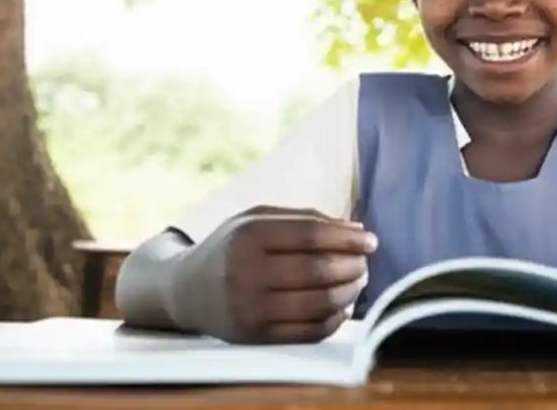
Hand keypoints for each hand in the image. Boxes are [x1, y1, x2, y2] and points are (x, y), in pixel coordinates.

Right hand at [166, 206, 377, 343]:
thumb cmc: (231, 248)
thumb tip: (356, 230)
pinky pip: (310, 332)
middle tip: (365, 263)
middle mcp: (246, 274)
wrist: (185, 291)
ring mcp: (251, 309)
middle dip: (353, 266)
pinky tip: (342, 306)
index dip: (347, 238)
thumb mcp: (256, 219)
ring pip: (319, 303)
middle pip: (319, 270)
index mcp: (248, 237)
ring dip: (350, 292)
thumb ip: (304, 218)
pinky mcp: (256, 337)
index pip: (311, 236)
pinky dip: (335, 319)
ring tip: (358, 281)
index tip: (370, 240)